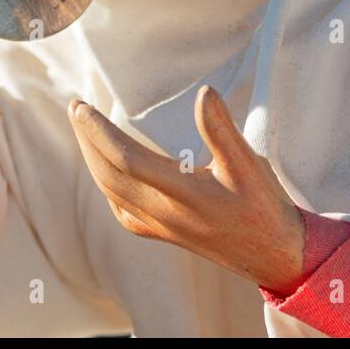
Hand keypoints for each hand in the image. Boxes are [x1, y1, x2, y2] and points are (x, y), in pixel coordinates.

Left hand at [67, 85, 305, 291]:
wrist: (274, 255)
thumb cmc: (263, 207)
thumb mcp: (248, 164)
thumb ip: (222, 129)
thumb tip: (203, 93)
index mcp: (182, 193)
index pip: (126, 159)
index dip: (99, 132)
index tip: (83, 106)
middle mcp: (164, 213)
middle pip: (108, 174)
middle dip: (86, 140)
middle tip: (75, 107)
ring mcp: (161, 227)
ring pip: (111, 192)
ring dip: (92, 159)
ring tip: (84, 130)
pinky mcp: (164, 235)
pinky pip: (122, 211)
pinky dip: (107, 187)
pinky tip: (108, 174)